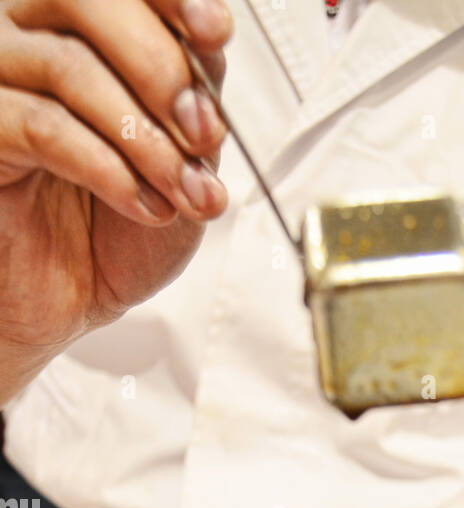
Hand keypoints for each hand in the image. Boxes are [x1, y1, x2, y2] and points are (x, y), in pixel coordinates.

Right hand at [0, 0, 231, 353]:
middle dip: (160, 65)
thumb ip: (193, 95)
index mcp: (74, 26)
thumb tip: (209, 40)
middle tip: (202, 132)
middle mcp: (25, 35)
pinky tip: (142, 204)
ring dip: (145, 136)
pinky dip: (108, 168)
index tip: (214, 30)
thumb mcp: (179, 158)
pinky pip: (44, 128)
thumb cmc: (115, 227)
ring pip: (68, 66)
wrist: (70, 300)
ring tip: (182, 192)